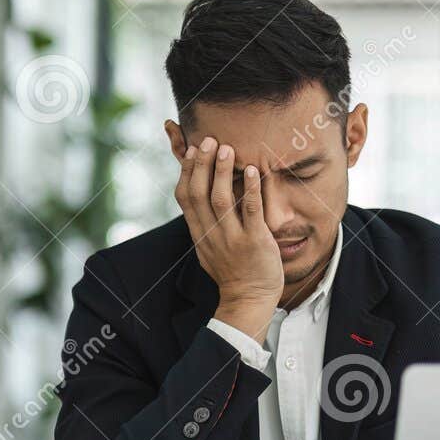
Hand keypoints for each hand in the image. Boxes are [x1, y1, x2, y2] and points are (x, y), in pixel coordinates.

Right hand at [173, 137, 282, 340]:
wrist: (249, 299)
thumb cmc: (234, 269)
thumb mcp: (210, 246)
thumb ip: (205, 223)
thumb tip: (202, 196)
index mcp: (199, 233)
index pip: (185, 198)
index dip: (186, 172)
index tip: (191, 150)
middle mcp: (211, 234)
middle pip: (199, 193)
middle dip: (201, 165)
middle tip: (208, 140)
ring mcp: (232, 238)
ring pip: (221, 200)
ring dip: (222, 172)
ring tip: (226, 149)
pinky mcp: (255, 242)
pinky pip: (251, 212)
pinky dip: (252, 189)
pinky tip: (254, 171)